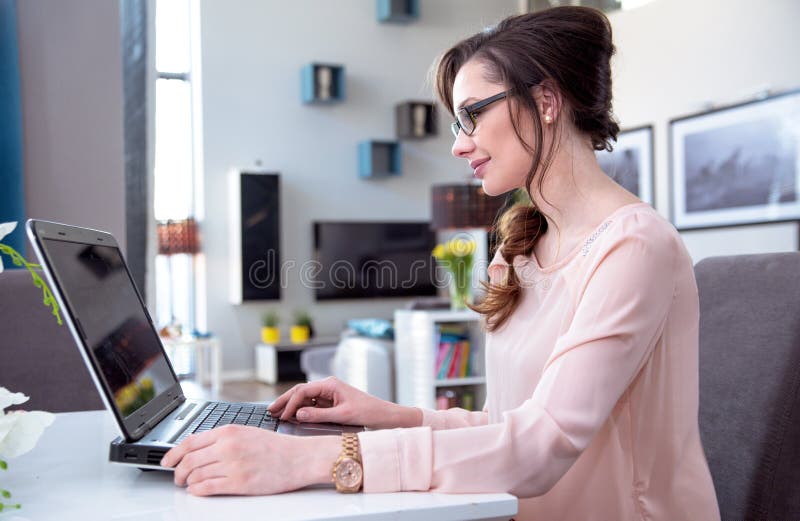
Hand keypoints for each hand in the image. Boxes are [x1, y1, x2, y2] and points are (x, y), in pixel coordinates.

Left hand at [160, 424, 339, 495]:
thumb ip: (223, 438)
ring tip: (187, 485)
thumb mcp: (247, 433)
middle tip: (176, 477)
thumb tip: (199, 448)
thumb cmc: (277, 447)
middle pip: (188, 460)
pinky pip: (207, 487)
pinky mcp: (239, 483)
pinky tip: (197, 490)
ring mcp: (233, 465)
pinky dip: (197, 490)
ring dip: (186, 482)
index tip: (167, 460)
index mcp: (229, 431)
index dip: (173, 453)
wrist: (300, 458)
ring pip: (195, 475)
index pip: (190, 441)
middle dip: (177, 471)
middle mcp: (228, 446)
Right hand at [268, 376, 420, 429]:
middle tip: (270, 411)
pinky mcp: (331, 403)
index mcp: (330, 384)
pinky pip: (312, 405)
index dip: (290, 403)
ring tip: (278, 414)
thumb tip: (297, 414)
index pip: (303, 390)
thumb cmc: (368, 412)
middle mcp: (328, 386)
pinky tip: (293, 417)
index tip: (282, 416)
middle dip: (285, 401)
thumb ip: (318, 415)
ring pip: (304, 398)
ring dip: (291, 406)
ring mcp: (329, 394)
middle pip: (300, 391)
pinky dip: (301, 410)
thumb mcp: (342, 415)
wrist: (385, 417)